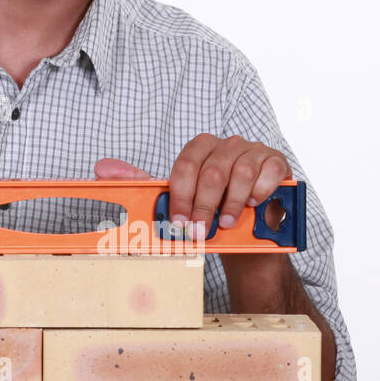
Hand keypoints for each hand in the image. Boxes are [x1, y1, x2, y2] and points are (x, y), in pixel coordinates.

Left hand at [95, 134, 290, 235]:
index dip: (180, 196)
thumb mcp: (178, 201)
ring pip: (240, 172)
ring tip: (226, 223)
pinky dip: (260, 192)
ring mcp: (254, 151)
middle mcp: (227, 145)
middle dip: (203, 207)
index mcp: (200, 149)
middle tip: (199, 230)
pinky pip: (269, 172)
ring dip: (231, 204)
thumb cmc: (211, 212)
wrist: (249, 235)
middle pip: (212, 171)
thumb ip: (142, 184)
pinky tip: (253, 206)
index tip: (178, 221)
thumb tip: (101, 168)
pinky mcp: (278, 163)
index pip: (185, 165)